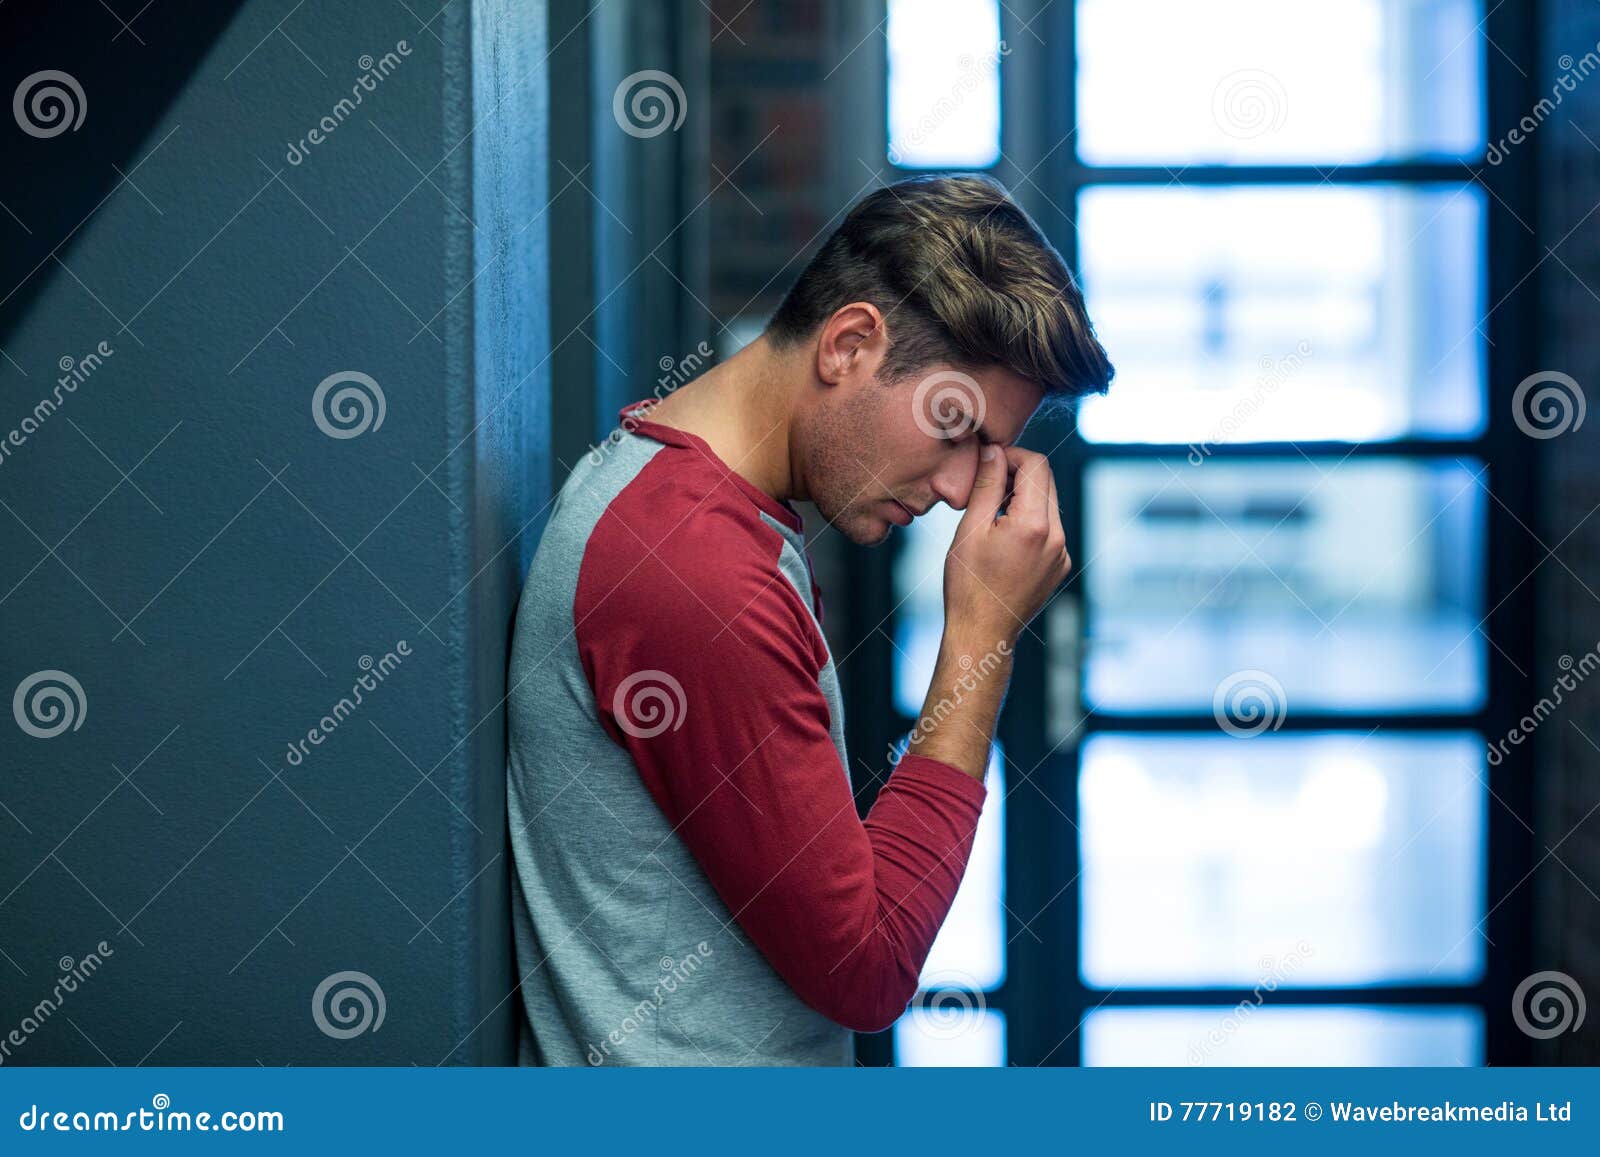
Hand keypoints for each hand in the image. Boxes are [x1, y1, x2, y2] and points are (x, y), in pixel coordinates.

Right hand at [942, 445, 1069, 646]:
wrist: (983, 632)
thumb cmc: (969, 585)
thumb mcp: (970, 529)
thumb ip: (987, 486)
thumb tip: (994, 451)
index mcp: (1035, 525)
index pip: (1036, 464)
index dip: (1011, 455)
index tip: (988, 463)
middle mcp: (1057, 537)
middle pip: (1046, 481)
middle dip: (1017, 474)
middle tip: (986, 487)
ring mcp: (1062, 553)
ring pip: (1048, 504)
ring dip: (1023, 498)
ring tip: (991, 515)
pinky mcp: (1060, 565)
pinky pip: (1049, 528)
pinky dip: (1029, 521)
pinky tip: (1004, 538)